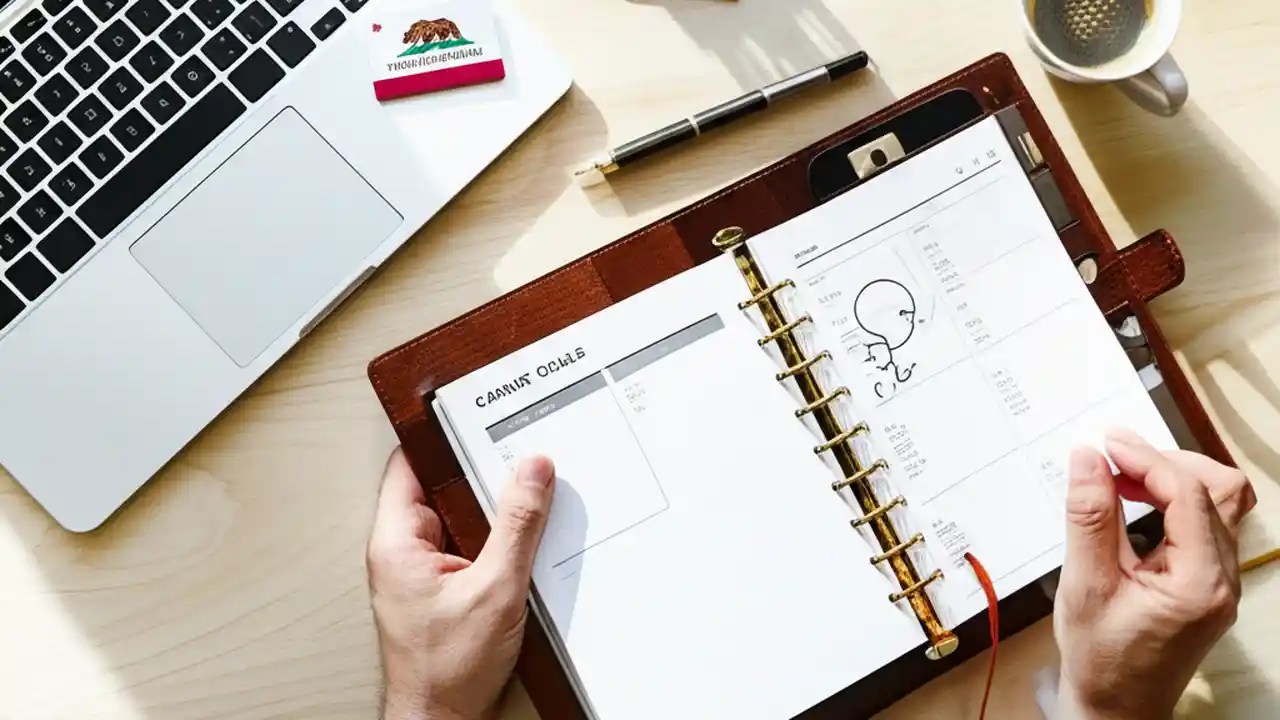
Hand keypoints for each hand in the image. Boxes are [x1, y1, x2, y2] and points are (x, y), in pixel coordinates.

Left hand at [367, 448, 555, 719]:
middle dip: (481, 474)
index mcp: (396, 542)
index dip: (444, 438)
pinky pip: (467, 546)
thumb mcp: (495, 589)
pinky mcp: (440, 588)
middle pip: (440, 487)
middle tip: (519, 460)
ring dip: (491, 511)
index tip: (478, 417)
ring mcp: (420, 571)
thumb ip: (516, 525)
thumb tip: (532, 471)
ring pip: (458, 517)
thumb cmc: (447, 670)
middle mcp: (401, 551)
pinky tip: (521, 543)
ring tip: (528, 499)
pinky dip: (493, 540)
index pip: (410, 465)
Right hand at [1054, 428, 1254, 719]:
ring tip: (1121, 475)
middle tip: (1115, 454)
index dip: (1147, 460)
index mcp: (1199, 583)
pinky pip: (1203, 524)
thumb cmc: (1101, 659)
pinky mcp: (1207, 582)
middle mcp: (1221, 580)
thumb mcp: (1084, 585)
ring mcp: (1219, 582)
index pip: (1188, 495)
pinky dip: (1171, 501)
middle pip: (1220, 490)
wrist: (1115, 708)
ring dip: (1172, 478)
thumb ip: (1089, 517)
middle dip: (1166, 462)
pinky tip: (1132, 502)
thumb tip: (1088, 461)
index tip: (1108, 444)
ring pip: (1218, 503)